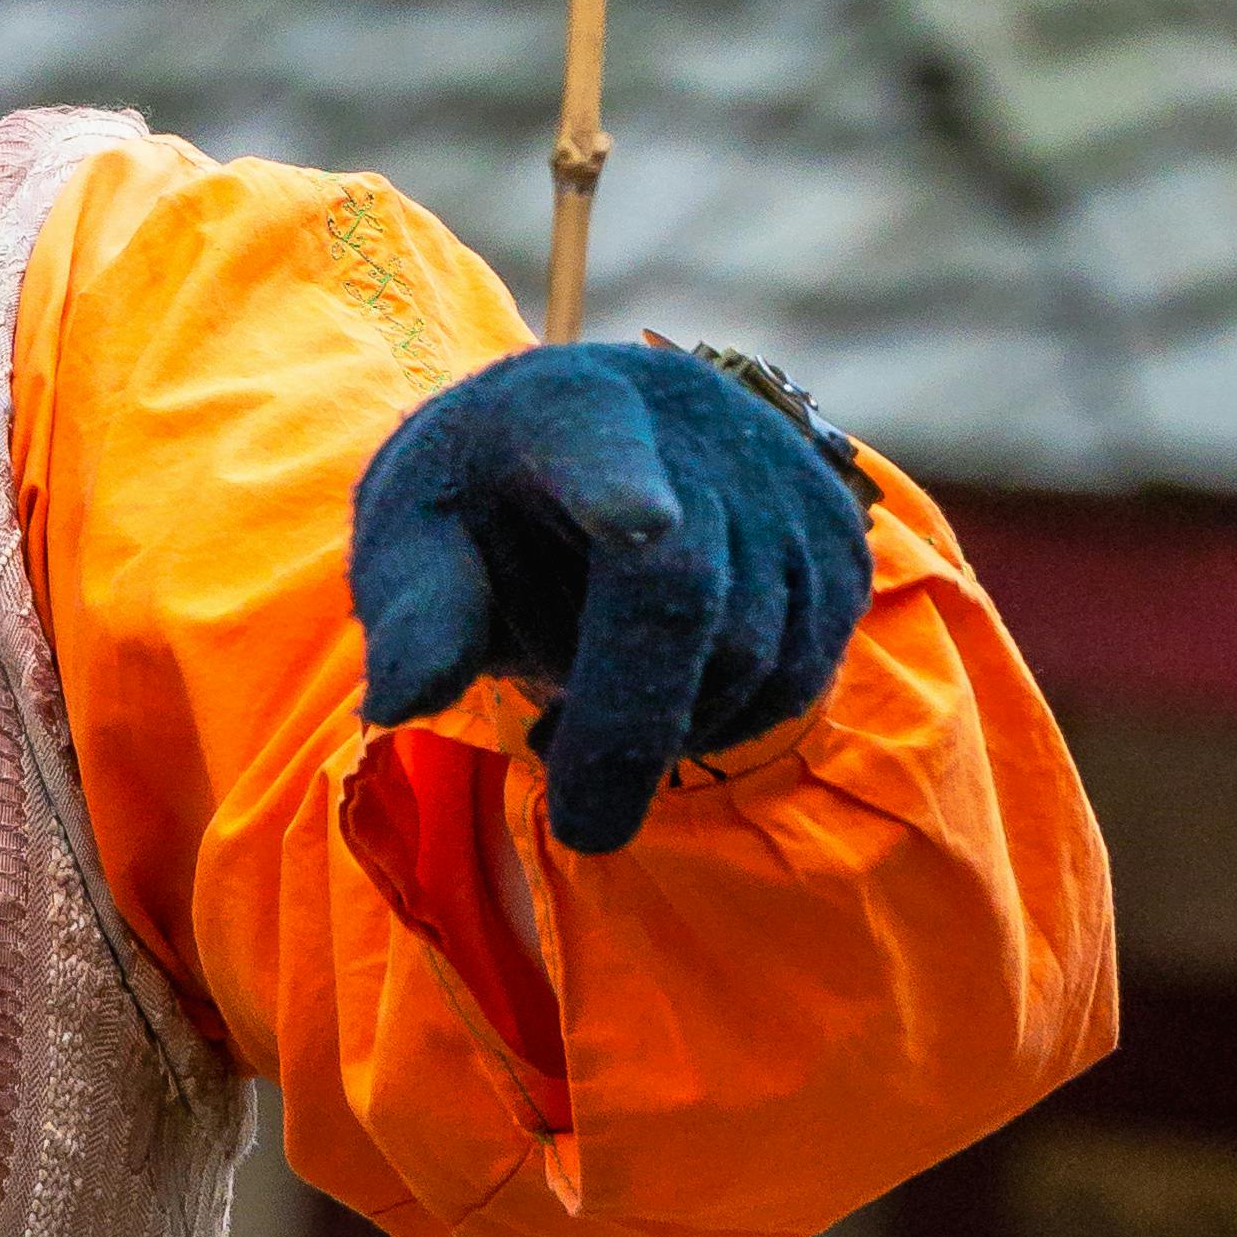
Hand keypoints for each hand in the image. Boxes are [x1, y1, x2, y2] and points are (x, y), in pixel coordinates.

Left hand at [350, 342, 871, 855]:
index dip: (617, 487)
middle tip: (582, 827)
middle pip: (682, 592)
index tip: (636, 521)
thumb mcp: (414, 543)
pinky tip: (663, 703)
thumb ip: (412, 617)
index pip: (595, 445)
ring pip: (753, 654)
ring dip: (673, 728)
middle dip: (630, 726)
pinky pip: (800, 672)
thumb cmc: (483, 507)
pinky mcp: (838, 538)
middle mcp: (687, 423)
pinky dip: (731, 717)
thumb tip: (398, 704)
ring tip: (586, 728)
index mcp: (563, 409)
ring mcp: (779, 478)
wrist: (590, 440)